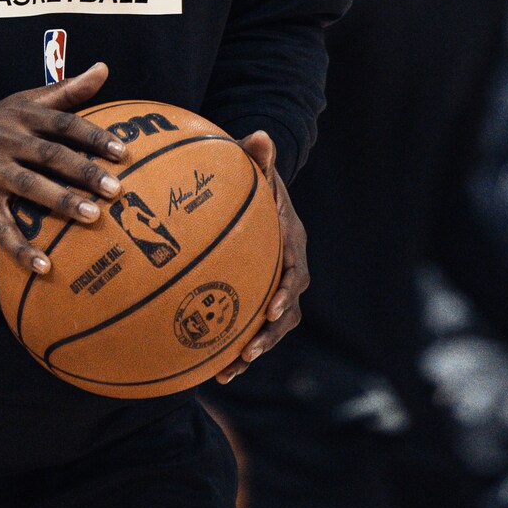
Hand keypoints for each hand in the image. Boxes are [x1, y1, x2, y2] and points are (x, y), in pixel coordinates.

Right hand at [0, 62, 131, 272]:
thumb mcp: (21, 102)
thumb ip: (64, 90)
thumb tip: (103, 68)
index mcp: (21, 116)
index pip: (63, 123)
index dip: (93, 137)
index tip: (123, 152)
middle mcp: (6, 140)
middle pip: (50, 155)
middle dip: (85, 171)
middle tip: (116, 190)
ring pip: (29, 186)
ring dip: (62, 202)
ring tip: (93, 217)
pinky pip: (1, 226)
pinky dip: (21, 247)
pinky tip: (43, 266)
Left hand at [214, 131, 308, 385]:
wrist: (256, 195)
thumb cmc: (253, 180)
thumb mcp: (256, 166)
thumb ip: (257, 155)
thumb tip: (258, 134)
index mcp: (291, 240)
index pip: (294, 269)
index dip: (285, 291)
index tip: (271, 308)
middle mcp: (289, 268)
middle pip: (288, 308)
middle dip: (271, 332)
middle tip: (250, 350)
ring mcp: (275, 285)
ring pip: (273, 326)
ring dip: (255, 348)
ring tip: (231, 369)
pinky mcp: (258, 297)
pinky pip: (252, 328)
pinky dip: (237, 350)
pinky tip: (213, 372)